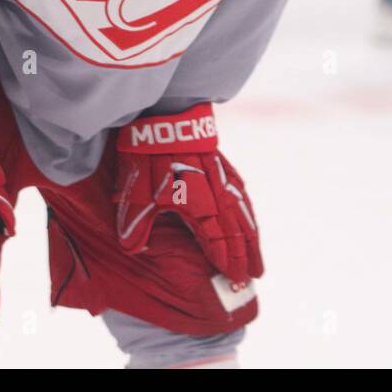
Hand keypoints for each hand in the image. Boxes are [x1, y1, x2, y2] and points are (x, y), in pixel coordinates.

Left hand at [112, 104, 263, 286]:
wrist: (164, 113)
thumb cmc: (150, 154)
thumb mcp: (137, 192)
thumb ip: (136, 224)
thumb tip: (133, 248)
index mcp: (199, 204)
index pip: (218, 239)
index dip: (227, 260)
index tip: (234, 279)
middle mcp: (217, 194)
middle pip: (238, 230)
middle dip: (246, 255)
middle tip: (255, 275)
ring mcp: (223, 178)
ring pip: (243, 212)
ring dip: (252, 237)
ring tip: (258, 257)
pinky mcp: (222, 164)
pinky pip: (241, 192)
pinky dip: (247, 211)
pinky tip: (249, 218)